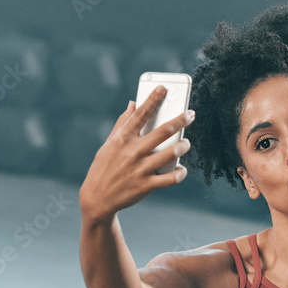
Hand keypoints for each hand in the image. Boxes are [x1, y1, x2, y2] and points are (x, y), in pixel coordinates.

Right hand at [78, 85, 194, 224]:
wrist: (97, 198)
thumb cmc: (103, 168)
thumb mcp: (108, 144)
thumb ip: (122, 124)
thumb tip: (132, 104)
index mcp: (123, 139)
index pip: (140, 114)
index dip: (153, 99)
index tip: (163, 88)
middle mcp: (133, 152)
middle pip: (162, 131)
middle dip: (180, 120)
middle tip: (191, 114)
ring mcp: (141, 169)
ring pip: (169, 154)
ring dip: (182, 147)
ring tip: (186, 143)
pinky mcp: (146, 186)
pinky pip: (170, 179)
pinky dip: (179, 173)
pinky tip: (181, 169)